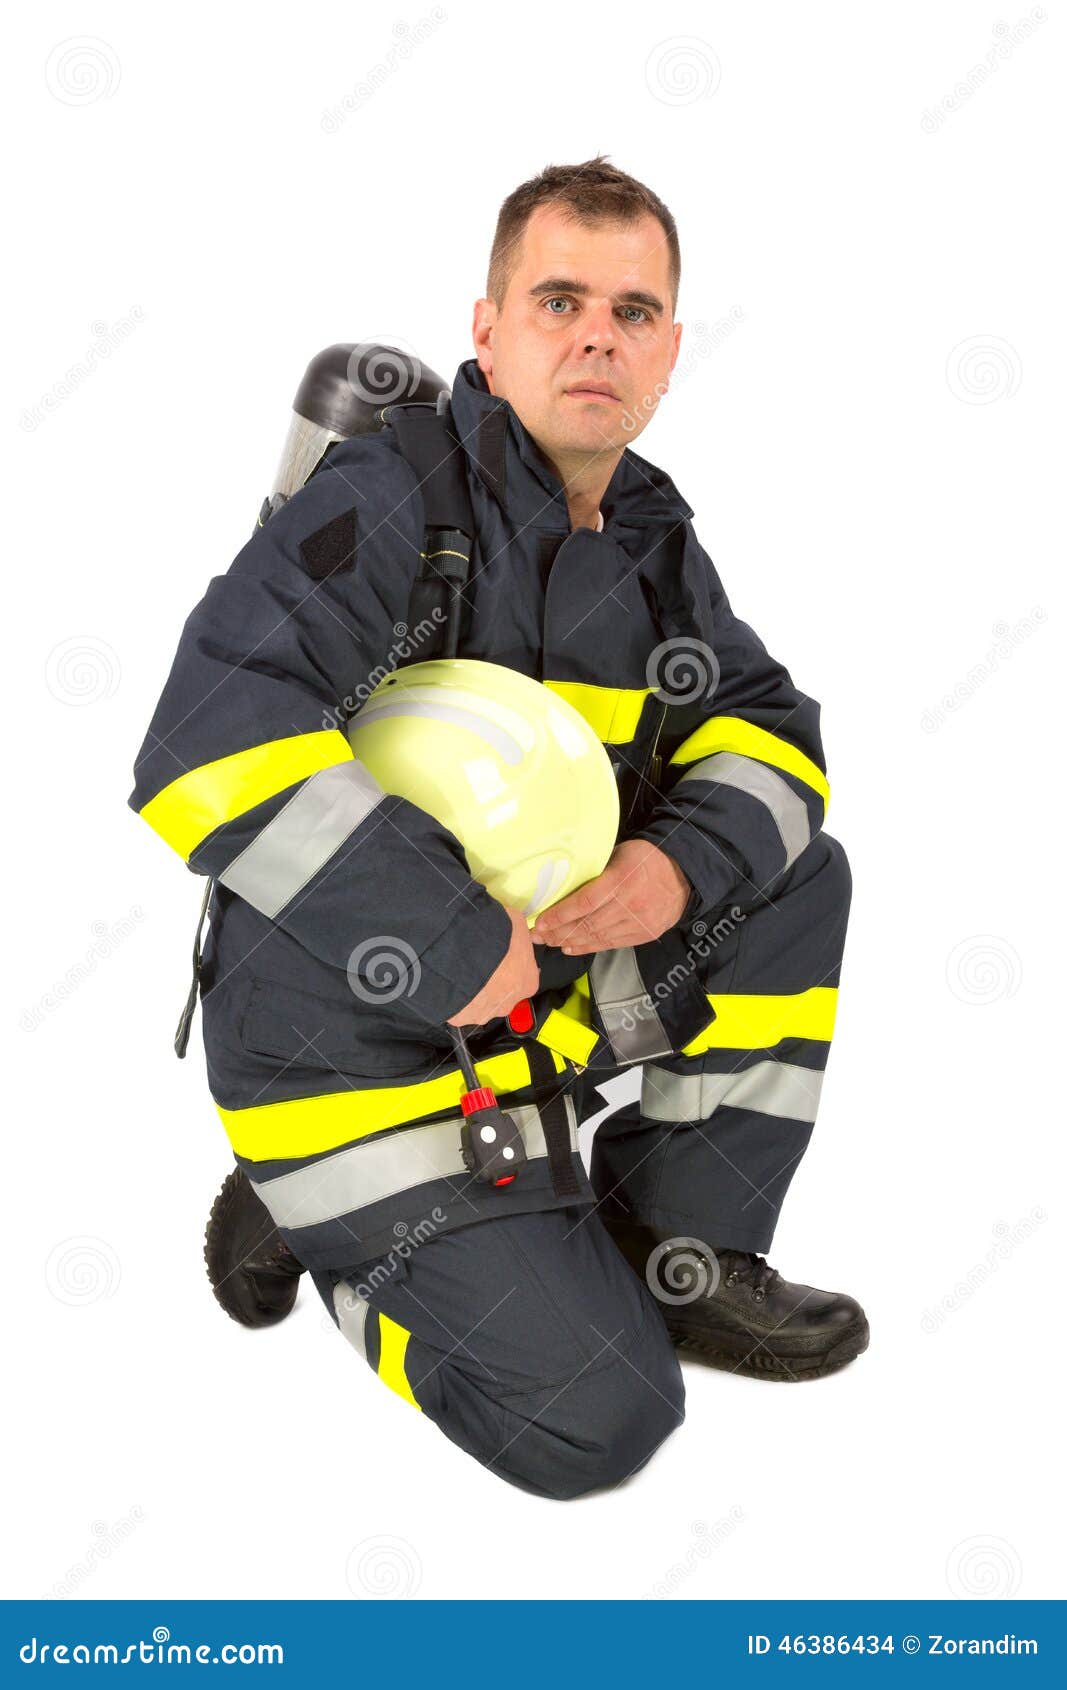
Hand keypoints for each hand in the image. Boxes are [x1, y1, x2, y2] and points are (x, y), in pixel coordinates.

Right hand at [446, 907, 539, 1026]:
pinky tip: (447, 980)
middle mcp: (509, 1004)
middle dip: (490, 979)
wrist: (463, 952)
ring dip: (472, 990)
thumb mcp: (515, 922)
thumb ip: (517, 933)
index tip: (495, 952)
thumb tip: (512, 933)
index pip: (522, 975)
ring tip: (458, 970)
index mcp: (528, 982)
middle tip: (475, 961)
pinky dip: (454, 997)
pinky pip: (458, 1007)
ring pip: (479, 1003)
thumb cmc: (496, 936)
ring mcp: (485, 1014)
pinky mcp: (461, 1019)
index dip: (508, 962)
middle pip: (501, 992)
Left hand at [529, 840, 691, 955]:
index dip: (560, 915)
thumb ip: (596, 871)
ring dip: (570, 942)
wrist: (684, 874)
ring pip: (598, 937)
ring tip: (550, 942)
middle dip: (558, 932)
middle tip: (537, 936)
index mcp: (621, 880)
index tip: (540, 922)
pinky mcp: (644, 935)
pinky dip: (589, 947)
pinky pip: (612, 944)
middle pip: (587, 924)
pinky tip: (572, 947)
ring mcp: (639, 923)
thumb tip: (563, 883)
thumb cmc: (646, 858)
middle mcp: (630, 905)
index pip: (584, 903)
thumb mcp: (620, 854)